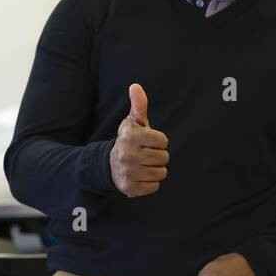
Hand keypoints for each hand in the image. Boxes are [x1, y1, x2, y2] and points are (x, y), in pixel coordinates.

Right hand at [109, 83, 169, 197]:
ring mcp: (128, 172)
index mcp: (130, 136)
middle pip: (164, 157)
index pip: (163, 141)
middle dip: (158, 156)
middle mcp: (127, 154)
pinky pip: (155, 187)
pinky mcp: (130, 188)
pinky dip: (151, 183)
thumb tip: (135, 86)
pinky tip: (141, 176)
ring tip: (144, 165)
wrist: (111, 164)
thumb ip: (139, 105)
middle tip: (146, 154)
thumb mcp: (133, 122)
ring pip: (161, 173)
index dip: (159, 141)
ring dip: (156, 170)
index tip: (149, 142)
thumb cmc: (130, 140)